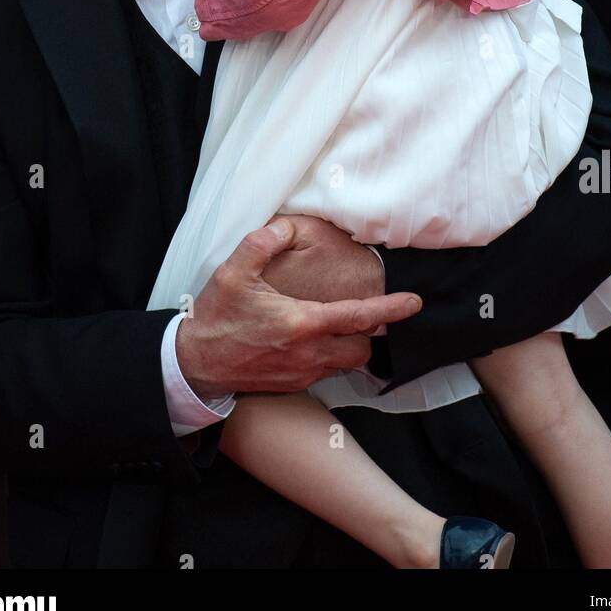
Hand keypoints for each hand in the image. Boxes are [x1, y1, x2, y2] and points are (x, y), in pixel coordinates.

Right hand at [175, 219, 421, 397]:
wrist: (196, 364)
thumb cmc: (216, 317)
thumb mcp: (232, 272)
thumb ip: (260, 243)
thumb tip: (284, 226)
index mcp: (302, 323)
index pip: (359, 316)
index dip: (391, 308)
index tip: (414, 302)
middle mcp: (309, 353)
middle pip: (362, 348)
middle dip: (371, 332)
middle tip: (367, 311)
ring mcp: (302, 373)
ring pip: (346, 363)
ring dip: (350, 344)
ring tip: (341, 323)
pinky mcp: (293, 384)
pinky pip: (326, 371)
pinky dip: (331, 356)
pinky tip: (314, 339)